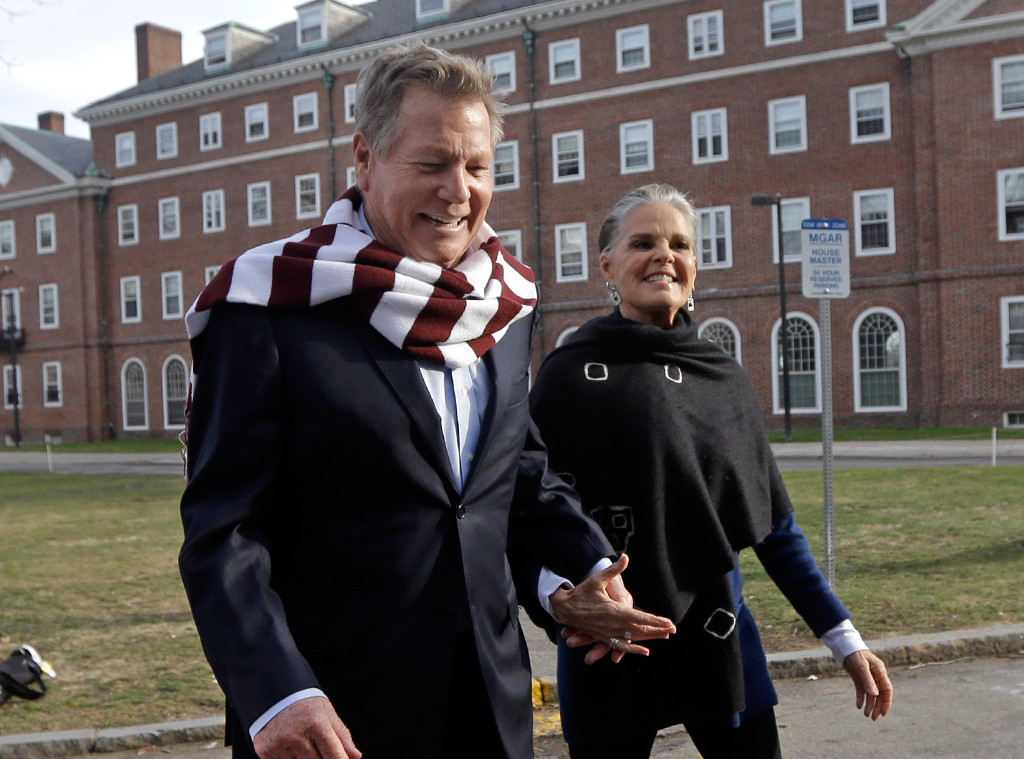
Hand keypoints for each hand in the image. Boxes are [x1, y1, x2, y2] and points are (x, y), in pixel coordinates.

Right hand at [253, 697, 361, 758]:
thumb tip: (355, 757)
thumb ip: (342, 737)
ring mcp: (279, 746)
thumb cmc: (305, 706)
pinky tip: (291, 748)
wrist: (274, 694)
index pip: (334, 756)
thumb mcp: (328, 715)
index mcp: (316, 724)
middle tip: (319, 748)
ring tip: (304, 744)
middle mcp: (297, 736)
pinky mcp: (265, 753)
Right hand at [548, 554, 674, 664]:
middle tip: (672, 629)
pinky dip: (634, 649)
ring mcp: (609, 633)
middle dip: (657, 629)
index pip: (639, 617)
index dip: (655, 621)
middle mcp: (613, 624)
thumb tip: (625, 557)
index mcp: (613, 610)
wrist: (565, 609)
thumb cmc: (582, 593)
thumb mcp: (597, 579)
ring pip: (633, 637)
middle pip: (640, 629)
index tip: (668, 622)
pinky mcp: (604, 638)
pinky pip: (621, 645)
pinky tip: (645, 651)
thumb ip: (613, 570)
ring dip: (650, 637)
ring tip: (664, 636)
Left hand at [842, 649, 892, 720]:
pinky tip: (859, 706)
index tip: (884, 713)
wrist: (844, 646)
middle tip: (874, 718)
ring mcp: (867, 677)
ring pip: (871, 694)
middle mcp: (875, 676)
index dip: (886, 702)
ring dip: (869, 704)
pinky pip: (861, 690)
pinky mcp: (858, 678)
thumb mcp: (861, 666)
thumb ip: (868, 680)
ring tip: (866, 714)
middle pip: (879, 694)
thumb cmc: (855, 653)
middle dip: (878, 706)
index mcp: (880, 672)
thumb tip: (875, 695)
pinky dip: (861, 698)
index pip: (887, 690)